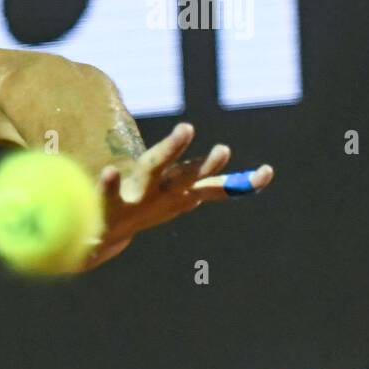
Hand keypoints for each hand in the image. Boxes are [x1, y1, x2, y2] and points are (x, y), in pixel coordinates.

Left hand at [86, 121, 274, 262]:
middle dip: (205, 165)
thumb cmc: (141, 207)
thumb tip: (224, 154)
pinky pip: (109, 194)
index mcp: (180, 193)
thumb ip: (198, 176)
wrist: (101, 239)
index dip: (243, 182)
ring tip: (184, 129)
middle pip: (187, 176)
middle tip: (224, 150)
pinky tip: (109, 171)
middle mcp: (163, 196)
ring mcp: (137, 200)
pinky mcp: (108, 206)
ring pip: (153, 172)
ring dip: (169, 151)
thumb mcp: (173, 195)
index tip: (267, 173)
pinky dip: (110, 184)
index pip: (216, 186)